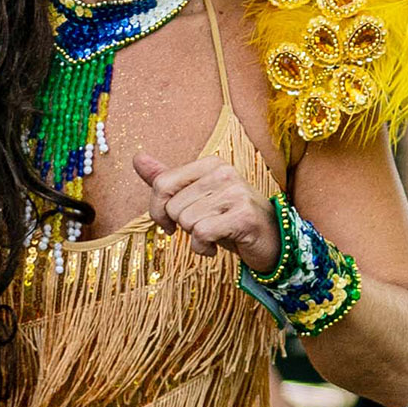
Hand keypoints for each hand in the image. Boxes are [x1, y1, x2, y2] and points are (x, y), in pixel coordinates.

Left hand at [138, 154, 281, 271]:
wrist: (270, 241)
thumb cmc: (229, 219)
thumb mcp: (196, 198)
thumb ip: (167, 179)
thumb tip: (137, 158)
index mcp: (211, 163)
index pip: (162, 184)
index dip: (157, 210)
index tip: (169, 223)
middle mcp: (224, 172)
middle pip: (173, 207)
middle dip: (182, 227)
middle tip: (203, 229)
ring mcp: (236, 193)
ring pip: (187, 222)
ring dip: (195, 239)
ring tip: (213, 237)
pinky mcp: (243, 216)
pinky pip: (202, 234)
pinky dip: (203, 248)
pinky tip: (215, 247)